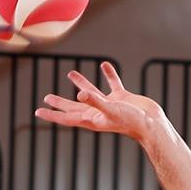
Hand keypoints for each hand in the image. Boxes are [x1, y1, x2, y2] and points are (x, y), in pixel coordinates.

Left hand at [37, 62, 169, 145]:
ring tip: (70, 74)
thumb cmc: (131, 121)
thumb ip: (95, 101)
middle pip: (74, 106)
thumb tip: (79, 93)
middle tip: (46, 98)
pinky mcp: (122, 98)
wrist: (152, 124)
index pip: (66, 117)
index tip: (37, 111)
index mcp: (91, 119)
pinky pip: (112, 83)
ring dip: (81, 83)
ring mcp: (110, 105)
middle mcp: (98, 112)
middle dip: (60, 103)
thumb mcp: (110, 110)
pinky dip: (109, 74)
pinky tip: (104, 65)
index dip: (52, 114)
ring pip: (91, 92)